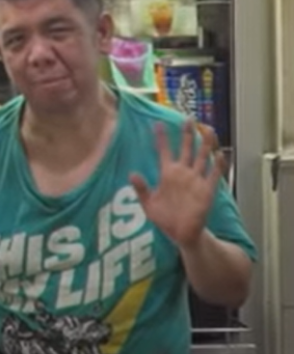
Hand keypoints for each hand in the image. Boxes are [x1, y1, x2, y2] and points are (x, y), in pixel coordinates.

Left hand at [130, 119, 222, 248]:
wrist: (181, 234)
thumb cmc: (164, 219)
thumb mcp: (148, 204)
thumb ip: (141, 188)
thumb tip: (132, 173)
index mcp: (167, 174)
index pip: (164, 151)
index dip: (161, 138)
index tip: (157, 123)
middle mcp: (182, 174)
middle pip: (186, 149)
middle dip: (187, 134)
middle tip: (188, 119)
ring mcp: (196, 180)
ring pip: (202, 157)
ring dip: (206, 144)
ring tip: (208, 129)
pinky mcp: (207, 190)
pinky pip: (214, 175)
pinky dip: (218, 164)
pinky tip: (220, 153)